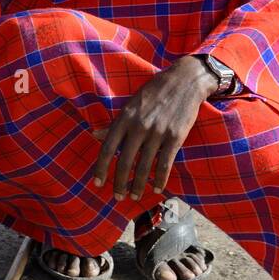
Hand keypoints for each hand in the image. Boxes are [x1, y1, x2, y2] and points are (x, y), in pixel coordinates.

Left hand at [91, 55, 218, 199]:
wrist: (184, 81)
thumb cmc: (153, 93)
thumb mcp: (130, 105)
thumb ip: (114, 123)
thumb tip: (94, 135)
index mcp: (124, 118)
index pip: (107, 148)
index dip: (101, 168)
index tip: (97, 184)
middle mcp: (138, 126)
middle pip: (125, 161)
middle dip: (120, 183)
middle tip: (117, 197)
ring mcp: (157, 132)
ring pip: (144, 166)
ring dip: (139, 185)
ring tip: (134, 197)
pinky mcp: (175, 137)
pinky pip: (165, 163)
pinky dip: (160, 178)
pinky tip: (156, 189)